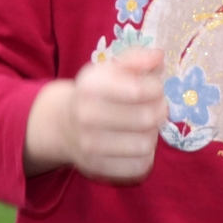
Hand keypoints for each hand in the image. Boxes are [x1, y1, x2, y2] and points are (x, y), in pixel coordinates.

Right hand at [24, 47, 165, 182]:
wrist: (64, 123)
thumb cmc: (98, 93)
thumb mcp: (111, 69)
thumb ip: (137, 59)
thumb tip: (159, 56)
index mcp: (90, 87)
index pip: (140, 91)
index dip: (157, 89)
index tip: (155, 89)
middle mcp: (86, 116)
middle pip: (146, 119)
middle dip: (159, 111)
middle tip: (156, 108)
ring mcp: (89, 145)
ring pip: (145, 144)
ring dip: (153, 135)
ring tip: (146, 127)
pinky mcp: (97, 167)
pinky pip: (139, 166)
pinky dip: (146, 156)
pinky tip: (137, 144)